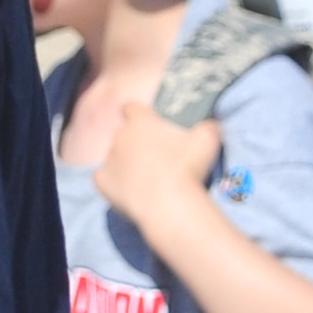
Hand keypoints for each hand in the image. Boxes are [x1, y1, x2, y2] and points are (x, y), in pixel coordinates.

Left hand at [96, 101, 222, 231]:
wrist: (168, 204)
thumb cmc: (188, 167)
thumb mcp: (208, 140)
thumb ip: (207, 127)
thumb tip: (210, 125)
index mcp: (140, 121)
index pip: (131, 108)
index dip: (139, 115)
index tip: (149, 126)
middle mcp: (119, 136)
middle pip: (123, 134)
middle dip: (135, 143)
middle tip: (154, 159)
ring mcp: (108, 159)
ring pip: (114, 157)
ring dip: (125, 164)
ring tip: (145, 180)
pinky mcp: (101, 181)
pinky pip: (104, 179)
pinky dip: (113, 184)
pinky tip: (129, 191)